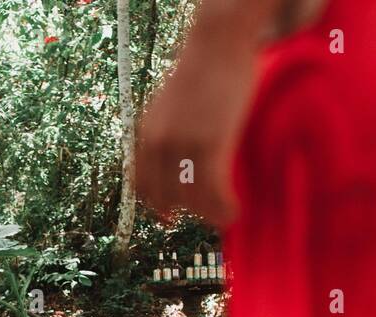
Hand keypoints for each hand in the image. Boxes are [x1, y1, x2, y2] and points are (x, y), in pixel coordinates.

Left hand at [134, 14, 262, 225]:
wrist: (219, 40)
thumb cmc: (202, 68)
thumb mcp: (171, 104)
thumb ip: (168, 130)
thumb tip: (179, 157)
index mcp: (145, 133)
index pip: (140, 184)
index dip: (157, 205)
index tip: (171, 216)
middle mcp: (157, 142)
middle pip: (166, 197)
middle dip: (187, 212)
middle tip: (209, 216)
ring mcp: (182, 145)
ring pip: (192, 200)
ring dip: (211, 215)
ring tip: (226, 218)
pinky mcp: (209, 144)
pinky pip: (214, 192)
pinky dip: (225, 209)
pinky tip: (235, 212)